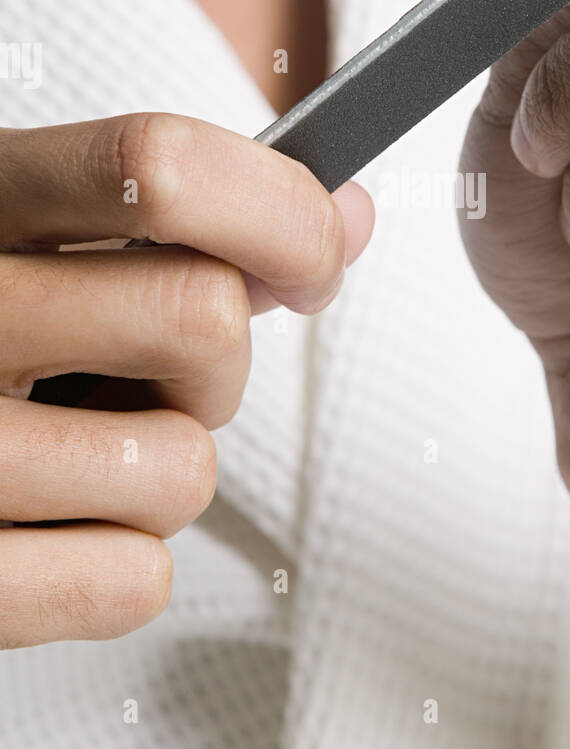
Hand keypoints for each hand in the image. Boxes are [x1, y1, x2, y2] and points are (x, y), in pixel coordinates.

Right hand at [0, 113, 372, 647]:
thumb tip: (343, 218)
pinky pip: (133, 582)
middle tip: (155, 377)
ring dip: (164, 473)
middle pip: (203, 316)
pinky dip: (117, 567)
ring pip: (184, 470)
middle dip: (218, 364)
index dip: (279, 211)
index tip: (311, 259)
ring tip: (81, 450)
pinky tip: (50, 524)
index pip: (158, 166)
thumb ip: (197, 224)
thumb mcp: (47, 238)